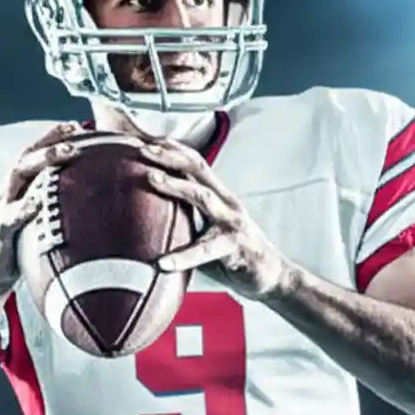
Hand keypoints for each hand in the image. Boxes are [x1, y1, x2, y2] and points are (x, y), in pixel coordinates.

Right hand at [0, 122, 84, 296]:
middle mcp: (7, 191)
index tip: (79, 125)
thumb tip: (91, 196)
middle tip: (76, 131)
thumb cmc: (18, 245)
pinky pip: (11, 216)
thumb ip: (54, 204)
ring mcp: (0, 208)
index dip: (54, 137)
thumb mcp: (37, 220)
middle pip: (27, 156)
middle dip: (51, 140)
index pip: (35, 154)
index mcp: (18, 187)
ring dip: (42, 161)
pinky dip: (26, 206)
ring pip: (18, 176)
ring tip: (65, 152)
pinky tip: (40, 200)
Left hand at [135, 135, 291, 300]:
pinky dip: (183, 257)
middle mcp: (227, 202)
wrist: (272, 276)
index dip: (174, 148)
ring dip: (176, 185)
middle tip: (142, 149)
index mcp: (219, 196)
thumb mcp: (209, 228)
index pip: (195, 163)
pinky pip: (206, 250)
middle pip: (198, 169)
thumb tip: (149, 216)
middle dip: (170, 156)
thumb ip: (188, 218)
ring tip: (151, 179)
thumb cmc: (233, 253)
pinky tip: (162, 263)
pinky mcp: (236, 247)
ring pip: (203, 197)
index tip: (147, 138)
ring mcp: (232, 222)